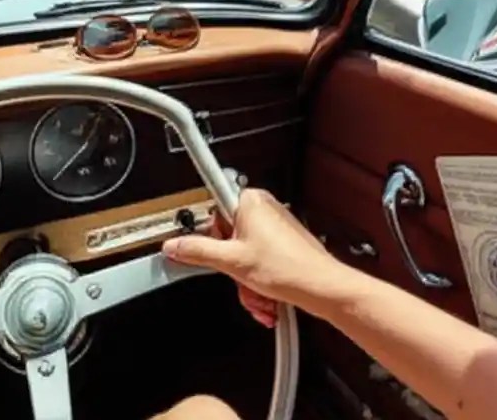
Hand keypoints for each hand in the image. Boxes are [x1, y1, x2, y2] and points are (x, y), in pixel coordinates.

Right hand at [162, 188, 349, 321]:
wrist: (322, 288)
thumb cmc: (289, 269)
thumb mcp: (231, 262)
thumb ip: (197, 252)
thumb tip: (175, 246)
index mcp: (249, 201)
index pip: (210, 206)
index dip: (203, 229)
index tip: (184, 228)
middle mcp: (262, 209)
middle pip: (225, 237)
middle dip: (229, 266)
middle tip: (237, 275)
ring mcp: (273, 228)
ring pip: (241, 255)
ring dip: (244, 280)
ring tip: (256, 291)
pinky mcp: (281, 245)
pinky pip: (256, 262)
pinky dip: (257, 282)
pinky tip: (265, 296)